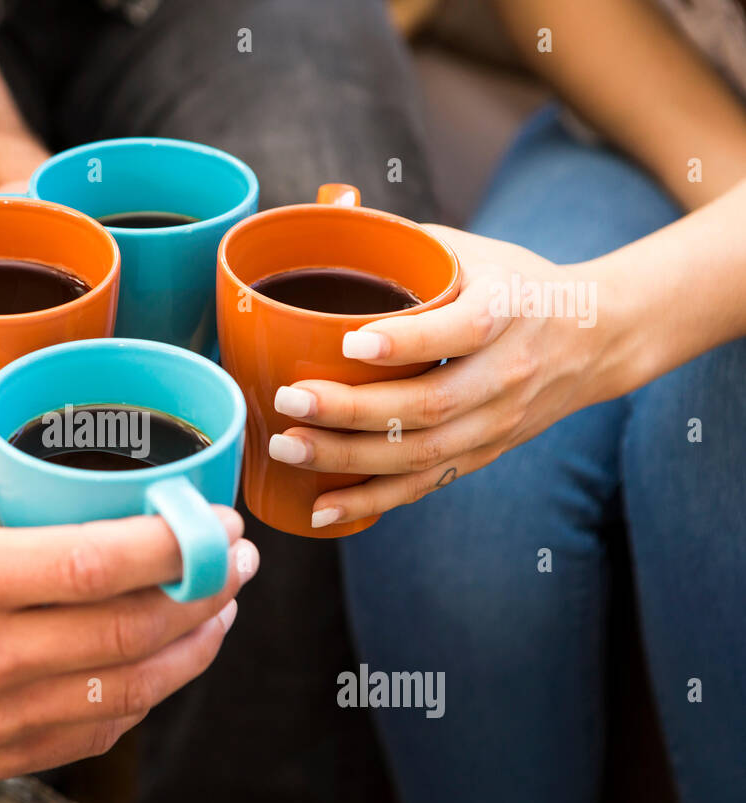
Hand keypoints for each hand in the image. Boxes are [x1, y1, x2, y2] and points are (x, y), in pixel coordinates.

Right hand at [0, 431, 259, 781]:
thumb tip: (48, 434)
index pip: (96, 563)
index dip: (175, 545)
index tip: (217, 524)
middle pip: (130, 632)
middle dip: (206, 594)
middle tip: (238, 563)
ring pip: (128, 690)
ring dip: (192, 650)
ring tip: (220, 611)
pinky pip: (96, 730)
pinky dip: (144, 696)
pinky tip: (164, 663)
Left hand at [267, 225, 636, 527]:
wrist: (597, 338)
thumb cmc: (516, 286)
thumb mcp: (475, 251)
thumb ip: (406, 243)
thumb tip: (328, 212)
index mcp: (508, 311)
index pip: (461, 330)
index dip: (407, 341)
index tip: (351, 343)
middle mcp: (507, 373)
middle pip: (427, 404)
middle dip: (350, 410)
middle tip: (288, 402)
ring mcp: (496, 422)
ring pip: (419, 452)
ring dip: (347, 458)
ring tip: (287, 448)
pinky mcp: (482, 454)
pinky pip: (423, 485)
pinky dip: (371, 501)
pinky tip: (322, 507)